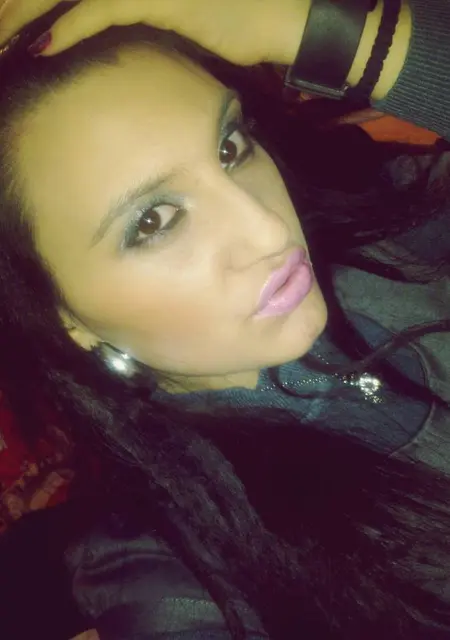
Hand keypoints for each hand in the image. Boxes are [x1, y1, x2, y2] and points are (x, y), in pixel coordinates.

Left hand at [0, 0, 309, 65]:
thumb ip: (136, 5)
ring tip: (2, 36)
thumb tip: (103, 18)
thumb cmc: (232, 15)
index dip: (38, 1)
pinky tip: (43, 47)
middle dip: (21, 4)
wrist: (275, 18)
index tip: (13, 19)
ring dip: (30, 14)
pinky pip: (102, 9)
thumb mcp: (176, 7)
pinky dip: (70, 28)